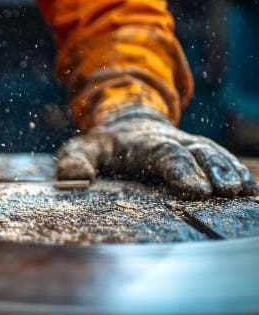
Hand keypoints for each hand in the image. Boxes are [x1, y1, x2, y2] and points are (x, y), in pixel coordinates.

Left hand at [56, 106, 257, 199]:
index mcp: (144, 142)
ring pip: (215, 155)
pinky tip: (250, 189)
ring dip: (230, 171)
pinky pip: (223, 160)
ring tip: (243, 190)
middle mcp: (173, 141)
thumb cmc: (103, 144)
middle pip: (198, 153)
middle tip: (226, 191)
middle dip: (214, 170)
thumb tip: (76, 179)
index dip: (182, 170)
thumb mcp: (82, 147)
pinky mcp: (200, 154)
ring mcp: (190, 146)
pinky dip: (237, 171)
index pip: (166, 154)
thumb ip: (74, 160)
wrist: (127, 123)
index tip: (197, 189)